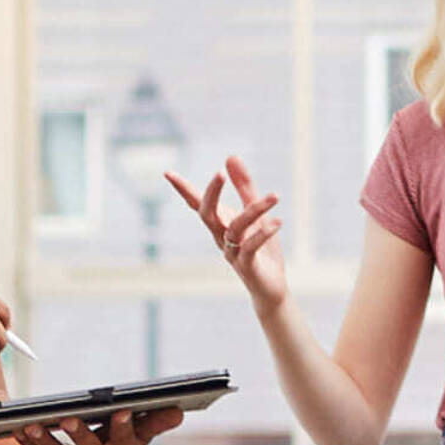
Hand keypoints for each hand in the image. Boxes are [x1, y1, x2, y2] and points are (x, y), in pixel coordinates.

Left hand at [13, 408, 183, 444]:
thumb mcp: (134, 434)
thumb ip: (152, 421)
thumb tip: (179, 410)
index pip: (128, 441)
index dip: (125, 428)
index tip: (121, 411)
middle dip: (79, 435)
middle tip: (68, 417)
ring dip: (45, 441)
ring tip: (32, 424)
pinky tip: (19, 429)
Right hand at [165, 156, 286, 315]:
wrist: (270, 287)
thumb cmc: (261, 249)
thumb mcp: (255, 213)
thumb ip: (244, 186)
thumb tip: (230, 156)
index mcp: (220, 224)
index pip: (197, 204)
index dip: (183, 189)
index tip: (167, 173)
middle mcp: (221, 237)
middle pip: (207, 214)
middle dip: (212, 193)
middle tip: (219, 174)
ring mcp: (232, 252)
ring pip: (235, 227)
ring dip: (254, 210)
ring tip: (275, 196)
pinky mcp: (247, 266)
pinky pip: (250, 247)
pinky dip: (263, 233)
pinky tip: (277, 222)